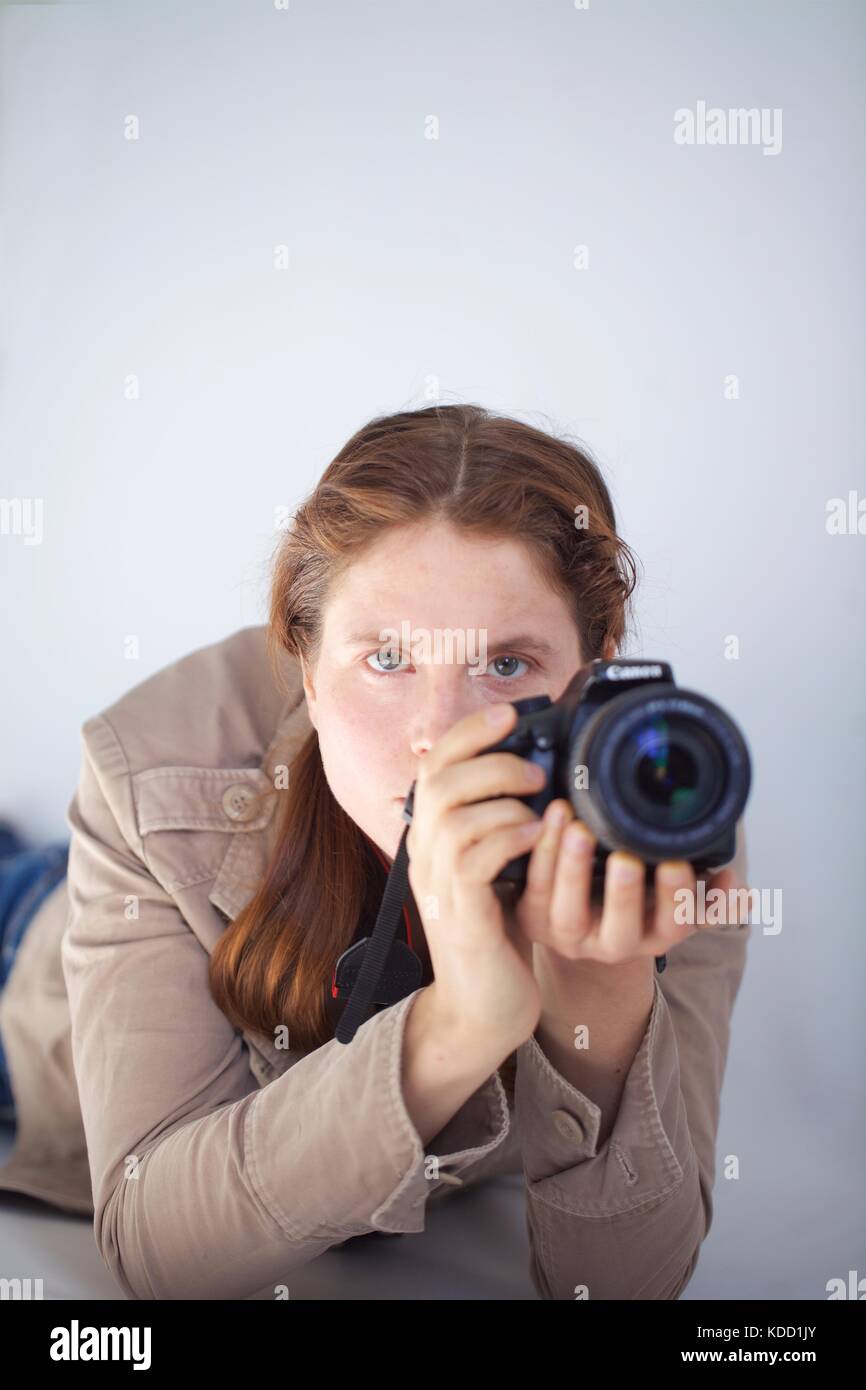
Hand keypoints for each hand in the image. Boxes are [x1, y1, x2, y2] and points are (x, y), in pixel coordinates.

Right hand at [405, 701, 549, 1047]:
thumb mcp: (496, 868)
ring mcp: (438, 885)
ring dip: (505, 799)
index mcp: (431, 837)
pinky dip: (510, 837)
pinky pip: (475, 856)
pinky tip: (537, 839)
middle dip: (491, 761)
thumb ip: (501, 823)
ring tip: (541, 806)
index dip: (468, 733)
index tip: (509, 713)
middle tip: (536, 769)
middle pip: (437, 780)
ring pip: (454, 813)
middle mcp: (424, 855)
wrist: (482, 1009)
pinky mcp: (460, 914)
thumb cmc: (496, 936)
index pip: (433, 766)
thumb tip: (537, 771)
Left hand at [512, 798, 750, 966]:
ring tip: (579, 830)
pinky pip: (536, 885)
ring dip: (573, 869)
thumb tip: (738, 889)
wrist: (581, 919)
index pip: (673, 925)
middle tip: (625, 857)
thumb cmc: (636, 900)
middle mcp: (613, 942)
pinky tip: (554, 816)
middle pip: (621, 928)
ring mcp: (570, 935)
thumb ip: (713, 896)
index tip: (676, 864)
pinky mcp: (533, 918)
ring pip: (568, 911)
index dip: (676, 899)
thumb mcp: (678, 903)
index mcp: (655, 935)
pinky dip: (544, 849)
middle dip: (624, 893)